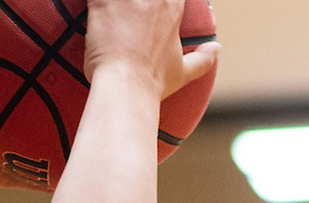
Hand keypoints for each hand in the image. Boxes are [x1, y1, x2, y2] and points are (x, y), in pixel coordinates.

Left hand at [82, 0, 218, 98]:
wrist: (126, 88)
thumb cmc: (153, 83)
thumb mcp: (183, 72)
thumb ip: (202, 58)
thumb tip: (216, 49)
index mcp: (173, 6)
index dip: (159, 1)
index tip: (148, 8)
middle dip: (132, 1)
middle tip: (126, 11)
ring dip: (112, 2)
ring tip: (108, 11)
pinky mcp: (102, 3)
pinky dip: (92, 1)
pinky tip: (93, 9)